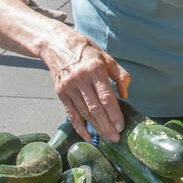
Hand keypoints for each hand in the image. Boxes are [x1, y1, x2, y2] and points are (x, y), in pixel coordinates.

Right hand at [40, 28, 130, 143]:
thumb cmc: (87, 52)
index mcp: (95, 70)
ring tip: (107, 137)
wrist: (58, 45)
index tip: (121, 126)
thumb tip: (125, 96)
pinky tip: (87, 136)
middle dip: (107, 126)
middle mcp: (81, 80)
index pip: (106, 97)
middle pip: (95, 109)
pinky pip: (71, 114)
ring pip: (84, 113)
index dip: (114, 114)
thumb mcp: (107, 58)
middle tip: (116, 138)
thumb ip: (120, 76)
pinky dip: (79, 127)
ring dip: (96, 128)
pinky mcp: (60, 93)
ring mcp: (69, 87)